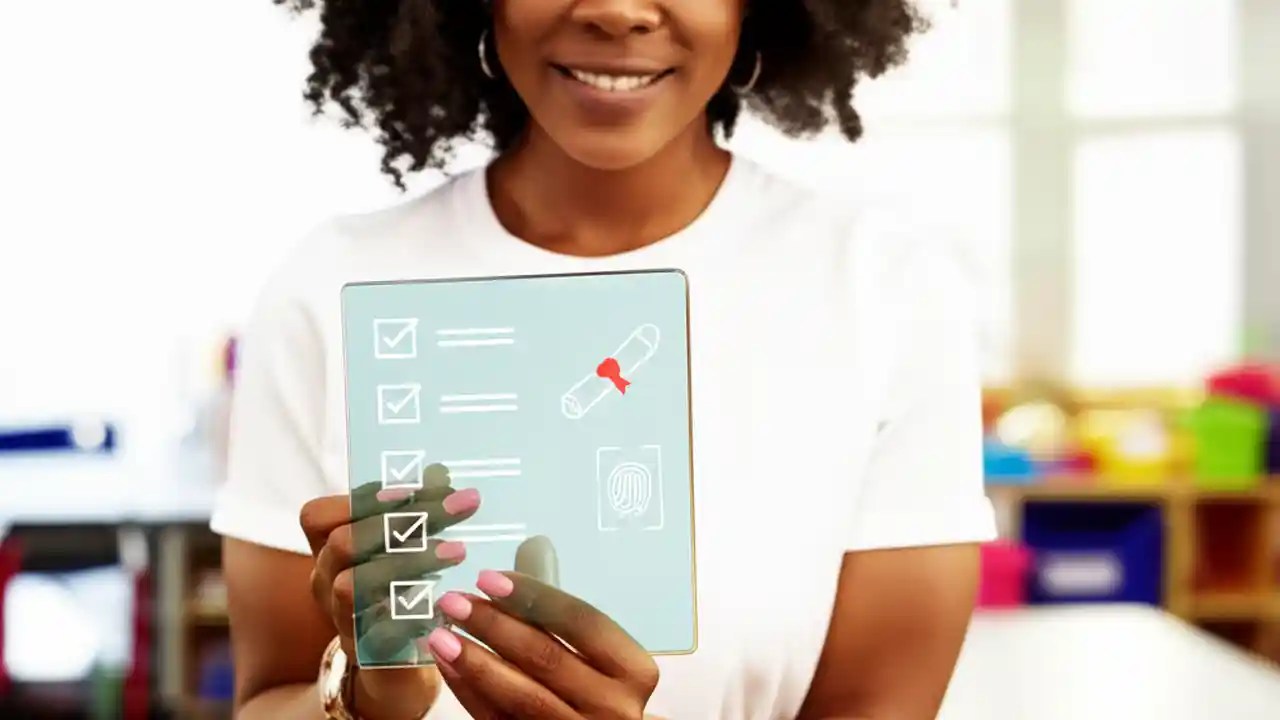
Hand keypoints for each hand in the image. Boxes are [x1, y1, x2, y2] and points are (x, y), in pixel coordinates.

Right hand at [300, 463, 479, 718]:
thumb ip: (419, 514)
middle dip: (405, 519)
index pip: (318, 516)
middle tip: (463, 505)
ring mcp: (342, 622)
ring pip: (354, 584)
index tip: (418, 487)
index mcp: (330, 552)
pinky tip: (447, 602)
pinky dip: (412, 615)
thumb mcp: (407, 550)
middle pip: (344, 542)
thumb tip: (444, 472)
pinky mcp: (368, 655)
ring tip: (459, 551)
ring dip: (409, 561)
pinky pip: (378, 633)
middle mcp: (326, 585)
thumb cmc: (404, 594)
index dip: (363, 498)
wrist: (396, 671)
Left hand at [421, 570, 659, 718]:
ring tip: (440, 633)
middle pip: (546, 657)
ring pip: (520, 696)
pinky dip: (470, 692)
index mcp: (633, 671)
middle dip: (494, 626)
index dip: (535, 597)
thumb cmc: (602, 690)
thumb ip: (561, 612)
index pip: (583, 623)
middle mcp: (613, 708)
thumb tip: (530, 547)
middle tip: (454, 602)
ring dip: (475, 661)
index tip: (489, 578)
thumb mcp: (599, 654)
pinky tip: (447, 666)